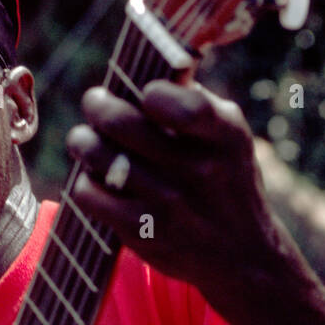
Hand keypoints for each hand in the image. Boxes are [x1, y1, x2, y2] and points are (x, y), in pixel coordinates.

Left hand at [68, 80, 279, 302]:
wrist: (242, 256)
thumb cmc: (227, 180)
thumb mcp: (230, 137)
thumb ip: (195, 102)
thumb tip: (146, 68)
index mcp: (225, 136)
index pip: (177, 102)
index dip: (150, 92)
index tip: (144, 94)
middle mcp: (198, 170)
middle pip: (122, 123)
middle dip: (98, 105)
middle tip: (95, 103)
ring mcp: (169, 205)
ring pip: (99, 156)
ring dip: (82, 142)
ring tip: (85, 140)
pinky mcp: (144, 233)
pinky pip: (91, 195)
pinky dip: (85, 181)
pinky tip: (96, 178)